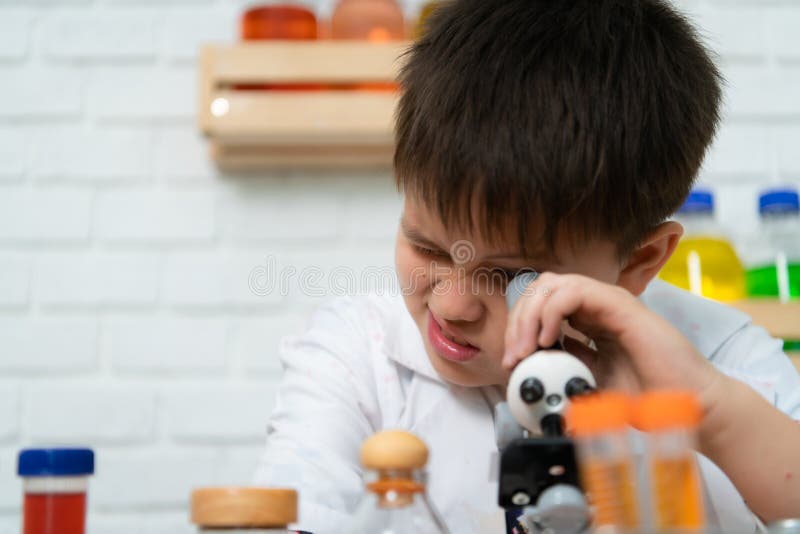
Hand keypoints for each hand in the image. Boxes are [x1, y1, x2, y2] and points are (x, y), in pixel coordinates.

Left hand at [503, 272, 720, 397]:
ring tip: (526, 349)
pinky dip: (551, 311)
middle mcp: (597, 306)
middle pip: (540, 290)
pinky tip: (548, 339)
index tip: (512, 360)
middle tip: (513, 355)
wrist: (688, 405)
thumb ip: (565, 372)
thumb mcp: (591, 385)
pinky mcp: (621, 305)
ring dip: (530, 315)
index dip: (519, 328)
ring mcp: (609, 302)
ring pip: (552, 285)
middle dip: (518, 320)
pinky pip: (574, 291)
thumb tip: (532, 375)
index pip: (540, 305)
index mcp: (589, 321)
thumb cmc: (648, 396)